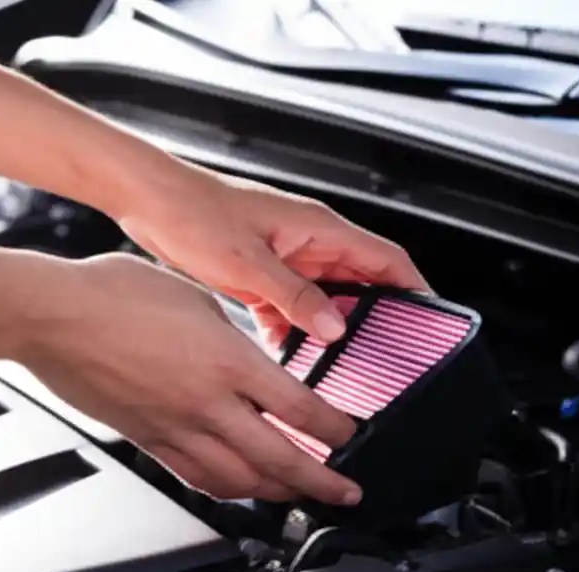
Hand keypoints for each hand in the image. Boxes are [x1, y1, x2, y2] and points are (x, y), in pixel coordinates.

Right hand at [10, 253, 362, 504]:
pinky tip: (239, 487)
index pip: (301, 410)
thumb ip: (233, 335)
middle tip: (347, 494)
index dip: (337, 432)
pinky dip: (229, 489)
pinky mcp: (148, 441)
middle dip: (323, 483)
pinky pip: (198, 477)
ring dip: (278, 493)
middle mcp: (206, 404)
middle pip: (280, 460)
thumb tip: (254, 357)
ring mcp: (175, 429)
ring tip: (301, 496)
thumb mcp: (196, 296)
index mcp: (227, 361)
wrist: (52, 316)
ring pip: (240, 480)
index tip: (353, 438)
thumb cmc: (112, 294)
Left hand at [115, 167, 428, 346]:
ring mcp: (284, 256)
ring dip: (327, 329)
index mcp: (318, 228)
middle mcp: (307, 240)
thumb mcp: (247, 264)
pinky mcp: (259, 271)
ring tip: (332, 365)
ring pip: (323, 299)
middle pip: (359, 284)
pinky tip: (286, 354)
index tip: (430, 322)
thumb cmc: (192, 211)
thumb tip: (335, 328)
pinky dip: (293, 330)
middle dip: (371, 320)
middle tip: (379, 356)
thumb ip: (294, 298)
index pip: (387, 260)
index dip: (414, 291)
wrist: (148, 199)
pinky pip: (289, 306)